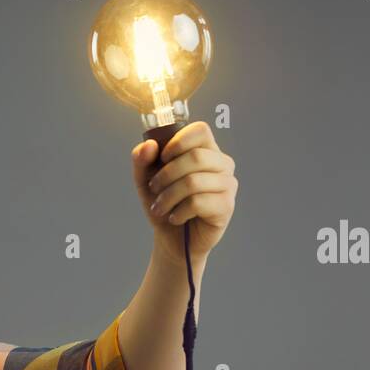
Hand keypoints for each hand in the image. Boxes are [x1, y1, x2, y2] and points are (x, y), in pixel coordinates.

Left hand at [132, 120, 237, 266]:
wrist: (171, 239)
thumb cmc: (164, 204)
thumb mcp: (145, 180)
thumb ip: (141, 159)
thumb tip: (149, 145)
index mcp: (206, 150)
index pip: (201, 130)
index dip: (178, 141)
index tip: (162, 157)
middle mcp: (222, 164)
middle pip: (196, 156)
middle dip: (167, 174)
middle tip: (154, 188)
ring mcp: (227, 185)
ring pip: (194, 181)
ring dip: (169, 196)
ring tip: (160, 208)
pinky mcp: (226, 206)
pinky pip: (198, 202)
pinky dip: (179, 212)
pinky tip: (175, 218)